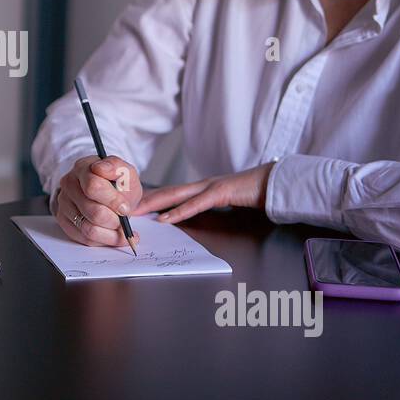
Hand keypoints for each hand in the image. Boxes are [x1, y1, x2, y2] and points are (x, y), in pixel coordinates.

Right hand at [52, 154, 142, 247]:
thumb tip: (101, 169)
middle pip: (92, 212)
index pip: (93, 187)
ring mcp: (64, 204)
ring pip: (88, 229)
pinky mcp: (64, 221)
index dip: (113, 201)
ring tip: (121, 230)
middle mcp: (69, 185)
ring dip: (111, 233)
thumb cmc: (117, 184)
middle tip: (124, 220)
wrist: (109, 194)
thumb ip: (116, 167)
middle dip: (114, 220)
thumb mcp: (125, 172)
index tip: (125, 208)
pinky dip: (104, 240)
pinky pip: (84, 239)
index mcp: (82, 168)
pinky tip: (113, 235)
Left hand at [132, 162, 275, 223]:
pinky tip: (166, 218)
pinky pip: (196, 204)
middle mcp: (201, 185)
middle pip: (166, 193)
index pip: (171, 194)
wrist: (275, 181)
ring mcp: (210, 187)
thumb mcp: (225, 201)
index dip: (151, 199)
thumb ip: (209, 205)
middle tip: (124, 208)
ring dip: (154, 205)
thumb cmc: (252, 192)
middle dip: (144, 201)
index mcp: (201, 188)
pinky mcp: (222, 192)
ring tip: (136, 212)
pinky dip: (179, 212)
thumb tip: (193, 214)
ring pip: (176, 195)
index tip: (133, 206)